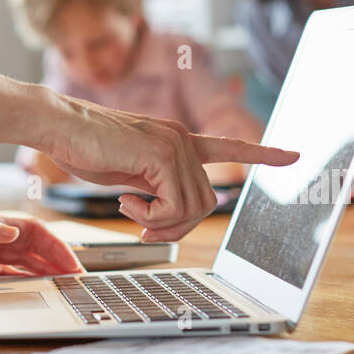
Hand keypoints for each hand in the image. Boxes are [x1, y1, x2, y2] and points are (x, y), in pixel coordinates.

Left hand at [0, 213, 82, 280]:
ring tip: (64, 284)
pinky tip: (37, 288)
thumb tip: (8, 229)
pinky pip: (8, 273)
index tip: (70, 262)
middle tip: (76, 279)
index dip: (54, 245)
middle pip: (32, 246)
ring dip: (45, 270)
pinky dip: (27, 280)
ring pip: (24, 261)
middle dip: (57, 259)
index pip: (30, 231)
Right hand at [35, 92, 298, 242]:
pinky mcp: (161, 153)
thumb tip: (169, 211)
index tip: (294, 155)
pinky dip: (150, 216)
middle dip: (177, 226)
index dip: (262, 153)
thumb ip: (155, 183)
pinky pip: (173, 206)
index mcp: (177, 139)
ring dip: (161, 223)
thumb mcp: (128, 170)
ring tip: (131, 211)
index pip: (229, 145)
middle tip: (143, 228)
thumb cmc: (84, 147)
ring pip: (194, 208)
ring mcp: (175, 144)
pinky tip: (126, 202)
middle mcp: (183, 138)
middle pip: (206, 202)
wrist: (59, 124)